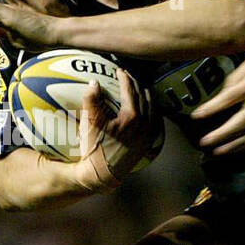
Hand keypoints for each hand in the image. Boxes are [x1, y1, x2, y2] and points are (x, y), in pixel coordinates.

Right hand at [0, 0, 77, 15]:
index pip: (51, 4)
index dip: (64, 11)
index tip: (75, 12)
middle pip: (42, 11)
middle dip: (57, 15)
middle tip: (70, 15)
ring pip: (32, 13)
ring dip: (46, 15)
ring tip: (60, 12)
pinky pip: (22, 9)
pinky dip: (34, 11)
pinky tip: (45, 9)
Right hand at [73, 70, 163, 192]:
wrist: (103, 173)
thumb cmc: (95, 148)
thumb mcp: (90, 122)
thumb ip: (91, 100)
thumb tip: (94, 82)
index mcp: (132, 116)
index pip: (130, 90)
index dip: (125, 77)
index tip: (120, 70)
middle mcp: (145, 124)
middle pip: (144, 96)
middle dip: (137, 84)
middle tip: (130, 76)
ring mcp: (148, 134)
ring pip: (152, 108)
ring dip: (146, 96)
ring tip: (140, 89)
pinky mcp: (148, 143)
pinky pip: (154, 121)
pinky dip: (151, 111)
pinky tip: (146, 110)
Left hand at [191, 56, 244, 156]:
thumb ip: (235, 77)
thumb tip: (222, 94)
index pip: (229, 98)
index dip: (212, 108)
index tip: (197, 116)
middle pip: (240, 123)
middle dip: (221, 135)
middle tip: (205, 142)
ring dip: (232, 146)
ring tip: (217, 151)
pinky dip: (244, 147)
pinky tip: (233, 150)